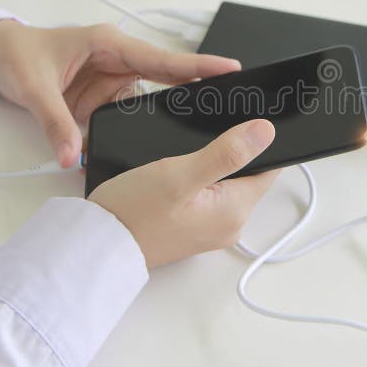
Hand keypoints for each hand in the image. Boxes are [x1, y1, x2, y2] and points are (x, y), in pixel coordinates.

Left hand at [0, 19, 239, 167]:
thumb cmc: (16, 55)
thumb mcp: (34, 87)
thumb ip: (56, 123)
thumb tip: (72, 157)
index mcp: (109, 44)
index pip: (161, 58)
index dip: (197, 66)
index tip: (229, 68)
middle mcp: (118, 61)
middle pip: (167, 78)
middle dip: (196, 91)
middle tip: (231, 102)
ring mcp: (113, 80)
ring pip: (150, 101)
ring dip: (165, 116)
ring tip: (198, 129)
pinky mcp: (105, 98)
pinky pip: (129, 114)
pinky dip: (137, 128)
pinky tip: (152, 142)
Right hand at [89, 119, 278, 267]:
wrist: (97, 244)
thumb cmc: (133, 212)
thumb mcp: (181, 173)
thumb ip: (227, 153)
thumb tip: (266, 132)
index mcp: (236, 210)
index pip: (269, 166)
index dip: (259, 141)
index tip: (240, 122)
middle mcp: (229, 224)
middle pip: (248, 172)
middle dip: (232, 150)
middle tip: (201, 135)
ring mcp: (210, 227)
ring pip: (225, 180)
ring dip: (212, 162)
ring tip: (185, 152)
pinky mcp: (191, 226)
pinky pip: (207, 193)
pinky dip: (197, 177)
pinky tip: (176, 169)